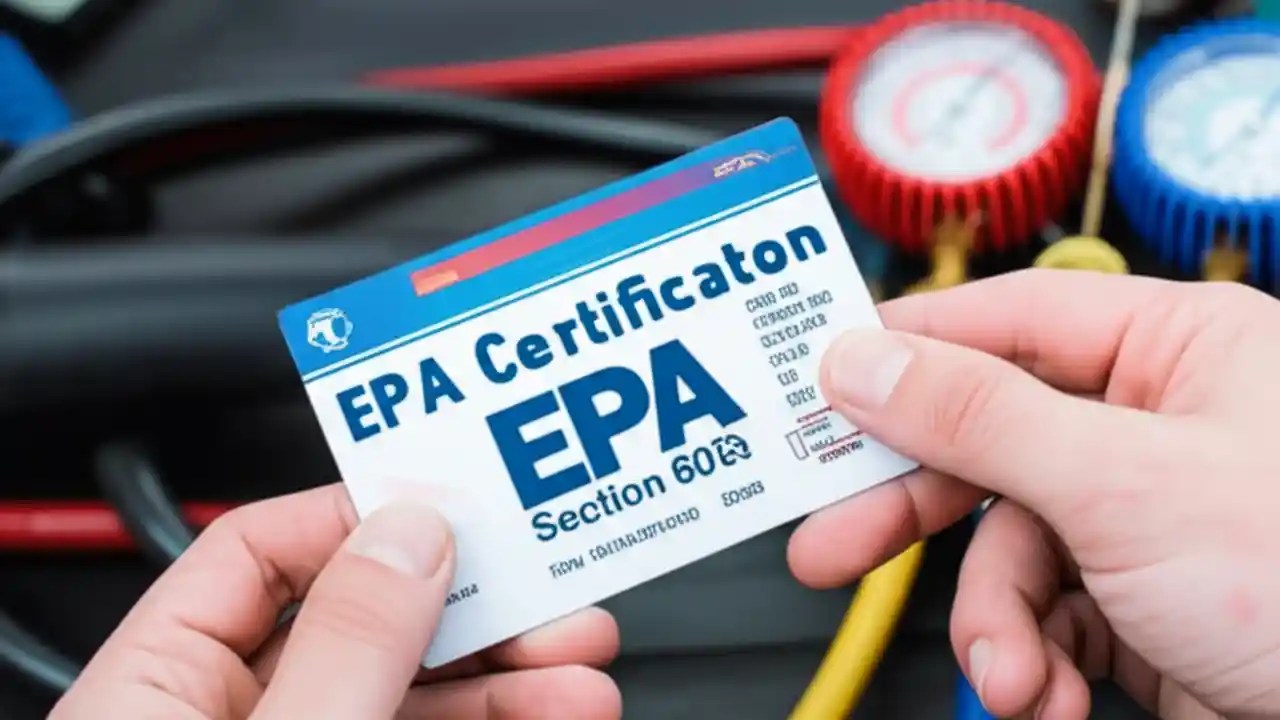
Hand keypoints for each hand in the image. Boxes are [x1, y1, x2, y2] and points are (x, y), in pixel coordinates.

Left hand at [51, 484, 620, 718]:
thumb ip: (347, 643)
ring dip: (514, 674)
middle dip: (477, 601)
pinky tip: (559, 713)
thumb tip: (412, 534)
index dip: (362, 512)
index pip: (258, 549)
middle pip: (367, 619)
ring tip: (586, 665)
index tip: (453, 505)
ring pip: (420, 691)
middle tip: (555, 584)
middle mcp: (229, 718)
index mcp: (157, 685)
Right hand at [788, 270, 1279, 718]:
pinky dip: (1032, 662)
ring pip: (1009, 551)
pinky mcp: (1142, 605)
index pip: (1008, 320)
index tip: (820, 379)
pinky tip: (1048, 695)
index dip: (908, 348)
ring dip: (996, 625)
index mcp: (1179, 351)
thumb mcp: (1124, 484)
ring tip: (1011, 678)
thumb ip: (980, 415)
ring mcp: (1148, 520)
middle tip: (829, 544)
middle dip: (915, 512)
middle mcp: (1159, 426)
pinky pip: (1044, 616)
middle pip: (989, 443)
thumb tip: (866, 361)